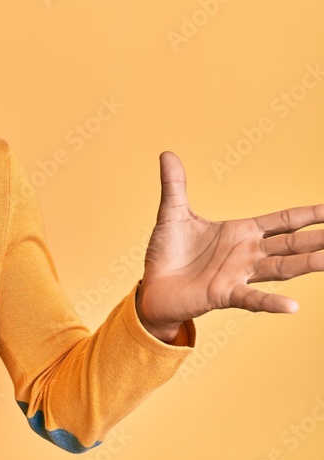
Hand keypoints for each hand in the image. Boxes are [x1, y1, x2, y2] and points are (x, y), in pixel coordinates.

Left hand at [137, 152, 323, 341]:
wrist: (152, 286)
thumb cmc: (168, 252)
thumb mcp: (172, 214)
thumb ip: (175, 184)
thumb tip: (167, 153)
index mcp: (241, 232)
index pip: (283, 221)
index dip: (308, 215)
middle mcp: (247, 254)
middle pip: (291, 244)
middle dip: (317, 239)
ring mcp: (239, 275)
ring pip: (280, 268)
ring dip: (305, 264)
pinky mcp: (224, 294)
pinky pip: (252, 299)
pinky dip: (271, 303)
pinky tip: (292, 306)